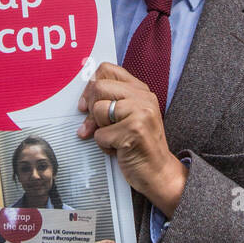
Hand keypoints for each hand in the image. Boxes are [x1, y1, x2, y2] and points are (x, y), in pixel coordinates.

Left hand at [77, 63, 186, 215]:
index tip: (89, 102)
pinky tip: (118, 149)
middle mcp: (144, 98)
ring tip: (115, 138)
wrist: (159, 173)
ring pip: (97, 110)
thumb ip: (112, 101)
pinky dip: (104, 146)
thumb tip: (84, 97)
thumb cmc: (140, 146)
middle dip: (92, 110)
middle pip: (99, 87)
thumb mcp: (130, 116)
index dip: (91, 85)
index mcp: (141, 91)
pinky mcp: (134, 131)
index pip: (107, 69)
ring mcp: (141, 113)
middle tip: (99, 125)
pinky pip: (100, 134)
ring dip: (99, 130)